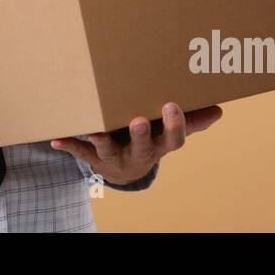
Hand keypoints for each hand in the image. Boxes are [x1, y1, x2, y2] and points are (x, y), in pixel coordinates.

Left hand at [49, 102, 222, 185]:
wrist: (125, 170)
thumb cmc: (151, 139)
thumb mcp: (169, 132)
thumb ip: (191, 120)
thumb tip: (219, 110)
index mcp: (160, 144)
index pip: (173, 138)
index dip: (174, 124)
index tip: (171, 104)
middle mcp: (140, 153)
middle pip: (143, 145)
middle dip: (141, 134)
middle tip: (138, 120)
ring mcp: (117, 157)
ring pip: (111, 151)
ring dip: (104, 142)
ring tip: (96, 133)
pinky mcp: (95, 158)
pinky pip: (81, 153)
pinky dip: (69, 146)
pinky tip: (56, 139)